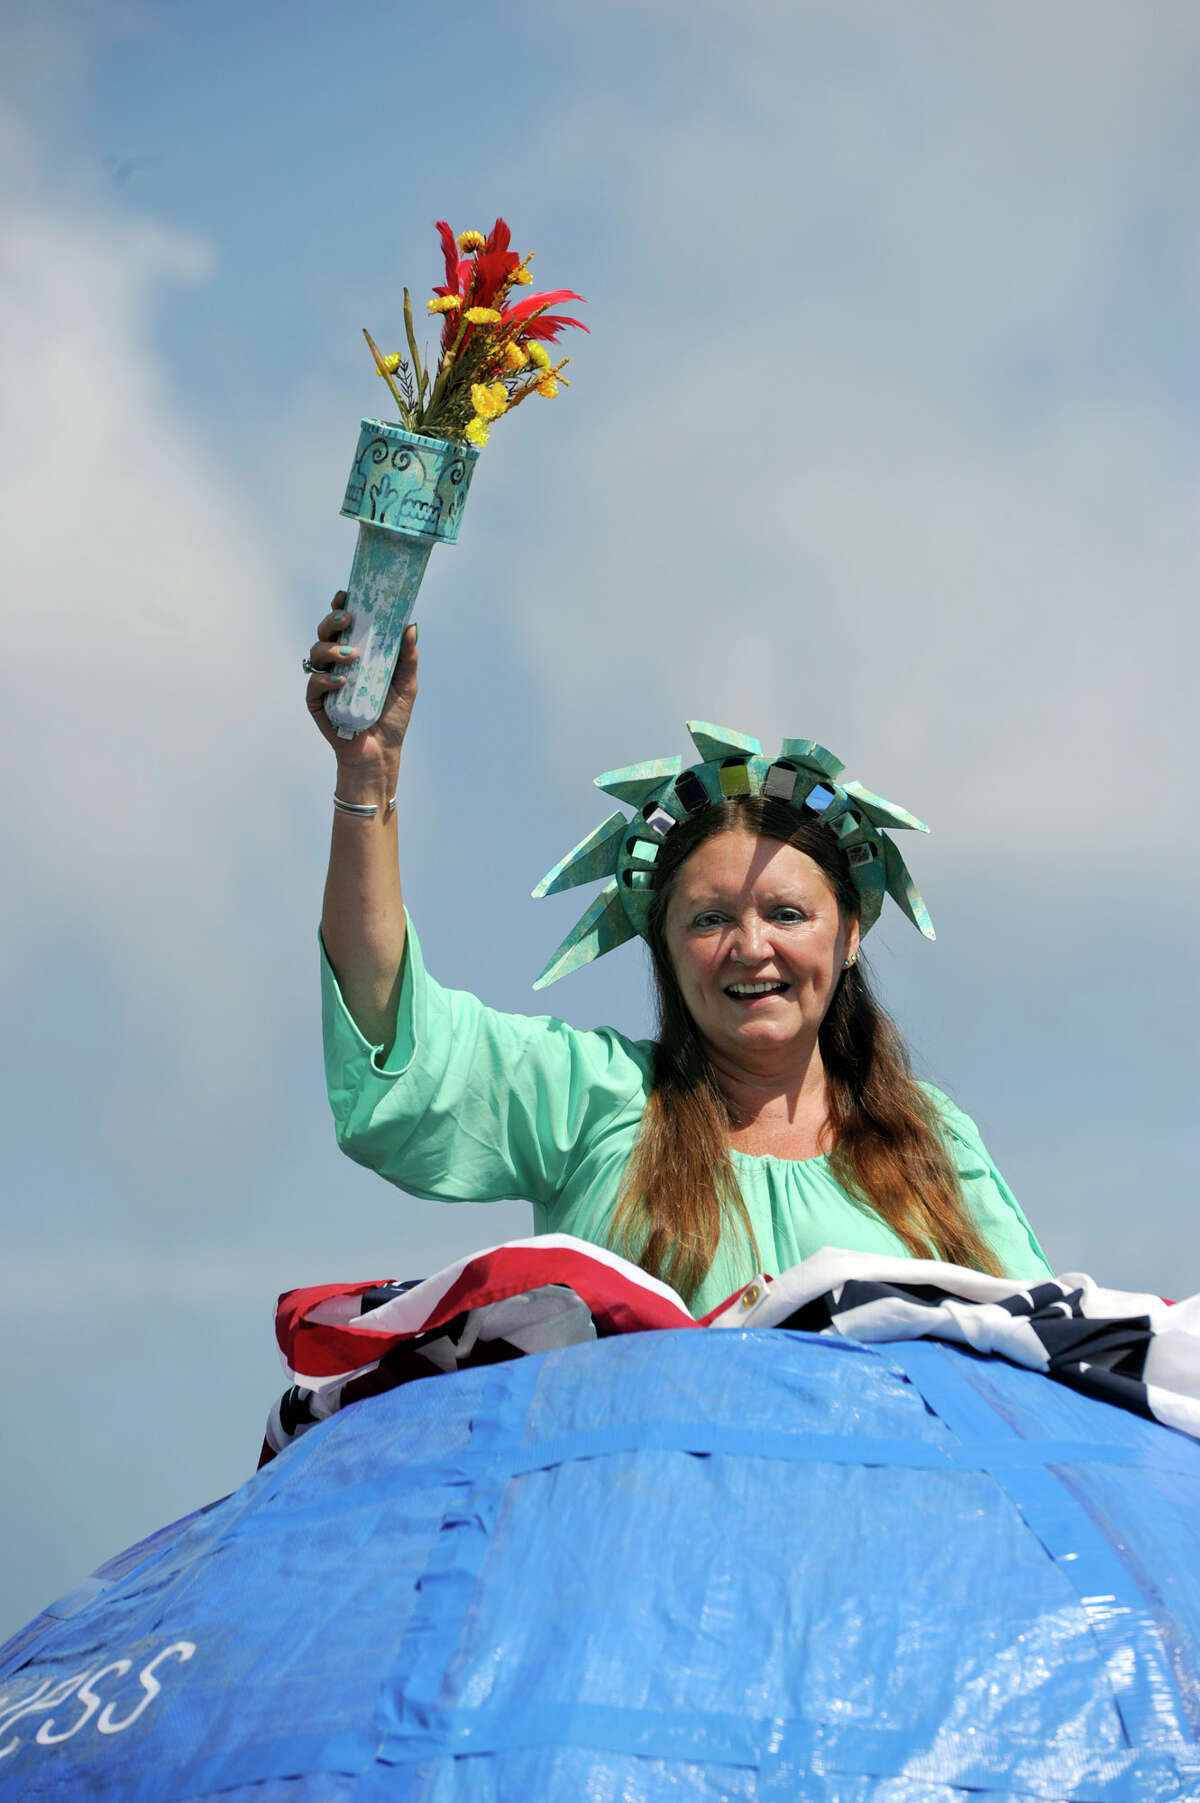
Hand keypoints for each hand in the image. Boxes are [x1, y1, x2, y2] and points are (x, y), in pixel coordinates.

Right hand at [304, 591, 418, 773]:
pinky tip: (341, 681)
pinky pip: (314, 684)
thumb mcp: (406, 683)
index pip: (344, 625)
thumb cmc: (392, 717)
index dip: (341, 607)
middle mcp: (337, 664)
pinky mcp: (317, 703)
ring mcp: (325, 682)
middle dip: (332, 621)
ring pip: (315, 653)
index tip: (346, 596)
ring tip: (349, 655)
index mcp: (355, 654)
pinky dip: (326, 680)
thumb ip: (408, 656)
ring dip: (330, 649)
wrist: (381, 752)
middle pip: (325, 633)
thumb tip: (411, 625)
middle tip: (347, 619)